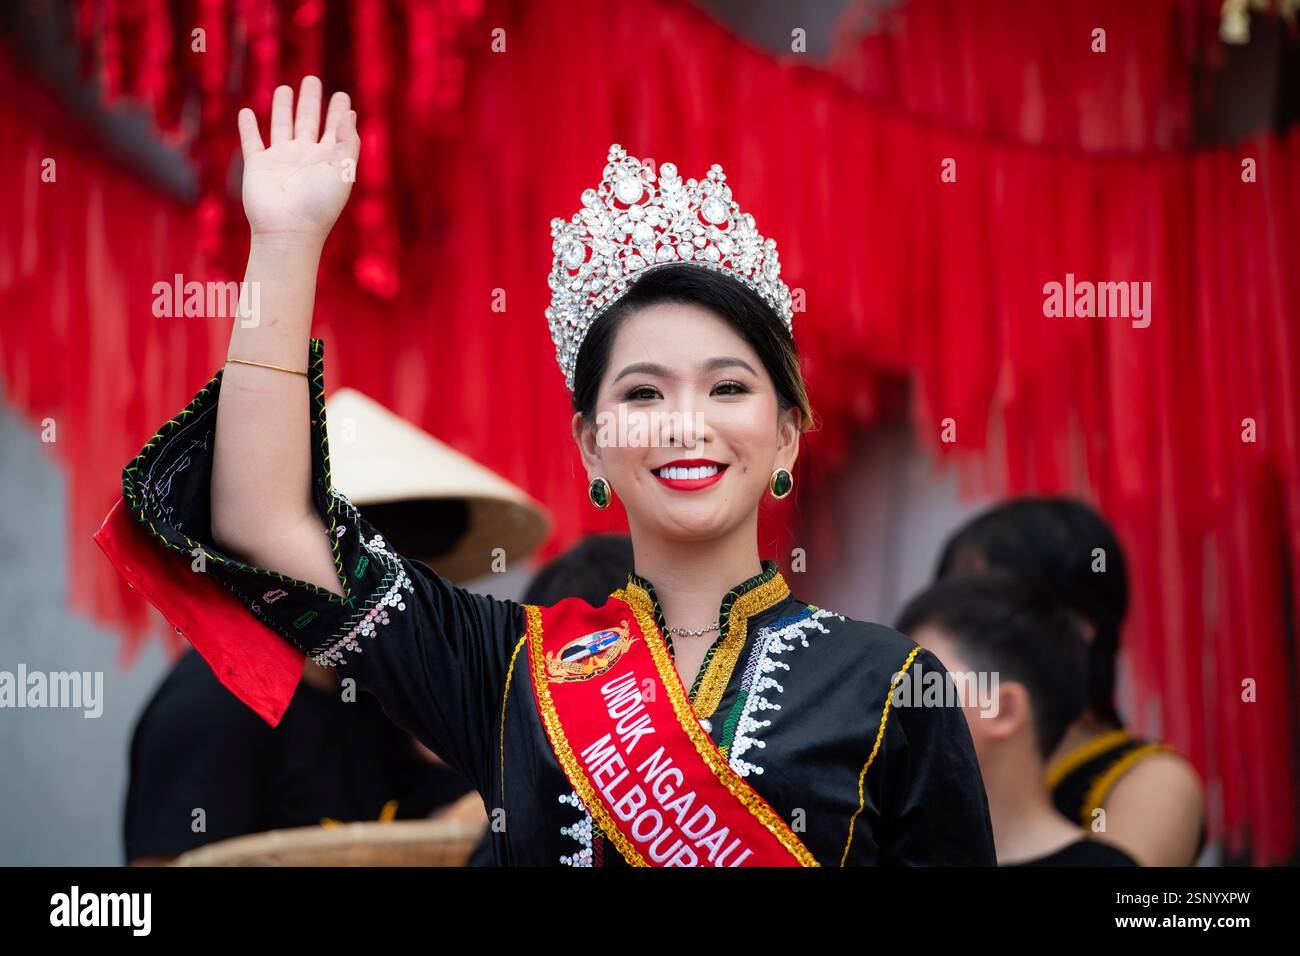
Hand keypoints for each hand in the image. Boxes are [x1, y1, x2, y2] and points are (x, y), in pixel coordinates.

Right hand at [238, 76, 359, 244]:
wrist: (288, 229)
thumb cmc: (319, 205)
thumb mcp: (342, 172)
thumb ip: (347, 142)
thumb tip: (350, 113)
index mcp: (327, 160)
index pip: (334, 129)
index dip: (338, 112)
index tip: (342, 96)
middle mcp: (304, 157)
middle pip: (307, 121)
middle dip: (310, 101)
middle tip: (313, 80)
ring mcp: (280, 160)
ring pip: (281, 125)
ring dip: (282, 107)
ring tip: (284, 88)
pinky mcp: (257, 166)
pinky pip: (252, 141)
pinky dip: (248, 127)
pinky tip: (246, 112)